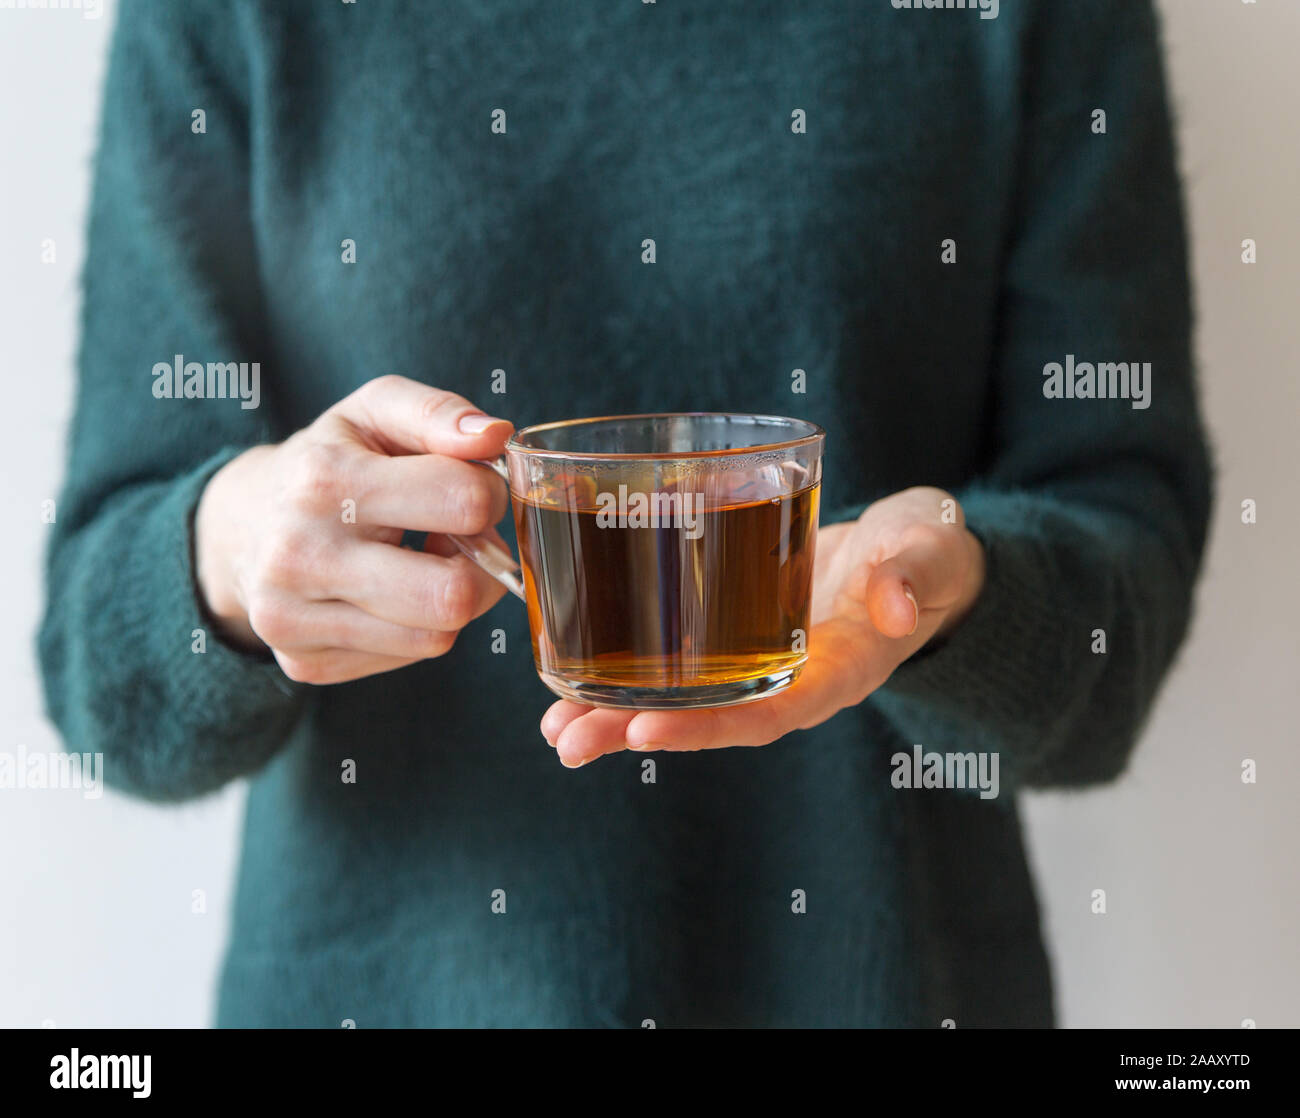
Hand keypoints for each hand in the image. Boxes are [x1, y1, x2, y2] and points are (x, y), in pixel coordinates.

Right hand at [194, 375, 512, 682]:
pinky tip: (395, 595)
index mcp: (324, 479)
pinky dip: (420, 627)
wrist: (240, 526)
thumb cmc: (329, 461)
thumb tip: (496, 436)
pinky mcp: (305, 663)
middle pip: (452, 594)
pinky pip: (409, 657)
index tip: (474, 491)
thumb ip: (439, 413)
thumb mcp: (374, 412)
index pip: (463, 502)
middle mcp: (300, 554)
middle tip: (462, 542)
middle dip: (483, 568)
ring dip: (453, 600)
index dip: (489, 494)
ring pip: (436, 636)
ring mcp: (294, 618)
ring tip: (424, 564)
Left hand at [539, 486, 985, 766]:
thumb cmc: (923, 555)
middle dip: (632, 732)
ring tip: (551, 724)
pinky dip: (624, 669)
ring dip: (614, 714)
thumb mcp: (927, 555)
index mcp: (837, 673)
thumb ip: (913, 575)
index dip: (704, 727)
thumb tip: (897, 605)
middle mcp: (790, 681)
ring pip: (682, 698)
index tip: (641, 730)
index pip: (767, 715)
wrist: (912, 553)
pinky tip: (571, 669)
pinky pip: (678, 661)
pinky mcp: (735, 633)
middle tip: (564, 740)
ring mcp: (759, 662)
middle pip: (706, 719)